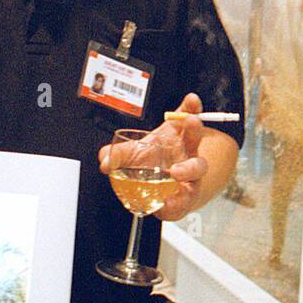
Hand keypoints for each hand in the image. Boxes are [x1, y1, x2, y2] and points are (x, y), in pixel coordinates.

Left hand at [98, 92, 207, 221]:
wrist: (163, 191)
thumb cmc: (152, 166)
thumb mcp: (133, 154)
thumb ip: (118, 153)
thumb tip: (105, 159)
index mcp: (176, 137)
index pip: (186, 117)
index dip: (191, 107)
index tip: (192, 99)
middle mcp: (186, 153)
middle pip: (196, 137)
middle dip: (195, 129)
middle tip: (191, 122)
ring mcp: (190, 175)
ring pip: (198, 167)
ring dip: (188, 168)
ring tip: (176, 171)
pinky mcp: (187, 196)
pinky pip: (185, 200)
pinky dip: (176, 203)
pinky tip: (167, 203)